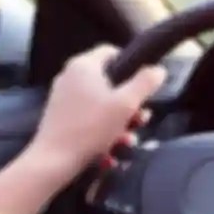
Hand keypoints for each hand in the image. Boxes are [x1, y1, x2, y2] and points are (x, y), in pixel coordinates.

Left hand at [27, 45, 164, 178]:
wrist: (53, 161)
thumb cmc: (91, 128)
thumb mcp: (126, 104)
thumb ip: (145, 83)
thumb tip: (159, 69)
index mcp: (84, 65)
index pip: (113, 52)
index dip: (132, 66)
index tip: (144, 87)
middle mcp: (70, 76)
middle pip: (110, 82)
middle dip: (129, 103)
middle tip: (141, 120)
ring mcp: (63, 97)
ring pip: (101, 103)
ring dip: (119, 122)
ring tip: (127, 141)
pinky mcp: (59, 116)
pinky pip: (88, 117)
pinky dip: (102, 130)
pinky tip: (110, 151)